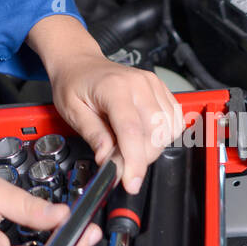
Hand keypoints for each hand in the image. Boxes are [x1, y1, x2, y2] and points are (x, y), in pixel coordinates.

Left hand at [49, 53, 184, 192]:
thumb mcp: (71, 110)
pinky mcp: (161, 88)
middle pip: (154, 133)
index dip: (134, 161)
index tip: (131, 182)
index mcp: (114, 88)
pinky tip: (143, 135)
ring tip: (128, 146)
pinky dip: (163, 135)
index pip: (132, 131)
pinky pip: (174, 119)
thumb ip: (92, 134)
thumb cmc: (74, 83)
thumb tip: (107, 159)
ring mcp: (153, 84)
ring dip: (152, 148)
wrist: (80, 63)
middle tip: (119, 164)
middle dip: (140, 158)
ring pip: (168, 129)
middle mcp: (139, 84)